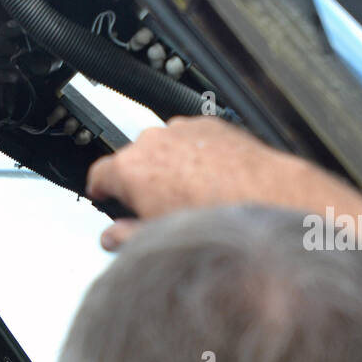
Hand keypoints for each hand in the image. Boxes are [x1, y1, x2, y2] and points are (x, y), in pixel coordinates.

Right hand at [86, 115, 303, 249]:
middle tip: (153, 206)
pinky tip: (207, 178)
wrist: (264, 197)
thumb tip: (111, 237)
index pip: (98, 174)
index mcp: (130, 169)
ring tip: (186, 193)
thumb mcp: (157, 237)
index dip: (99, 190)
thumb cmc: (213, 216)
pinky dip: (193, 153)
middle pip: (131, 160)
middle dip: (138, 180)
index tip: (103, 196)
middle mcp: (153, 142)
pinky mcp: (210, 124)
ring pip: (162, 147)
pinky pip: (190, 138)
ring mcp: (182, 130)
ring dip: (167, 166)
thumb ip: (125, 236)